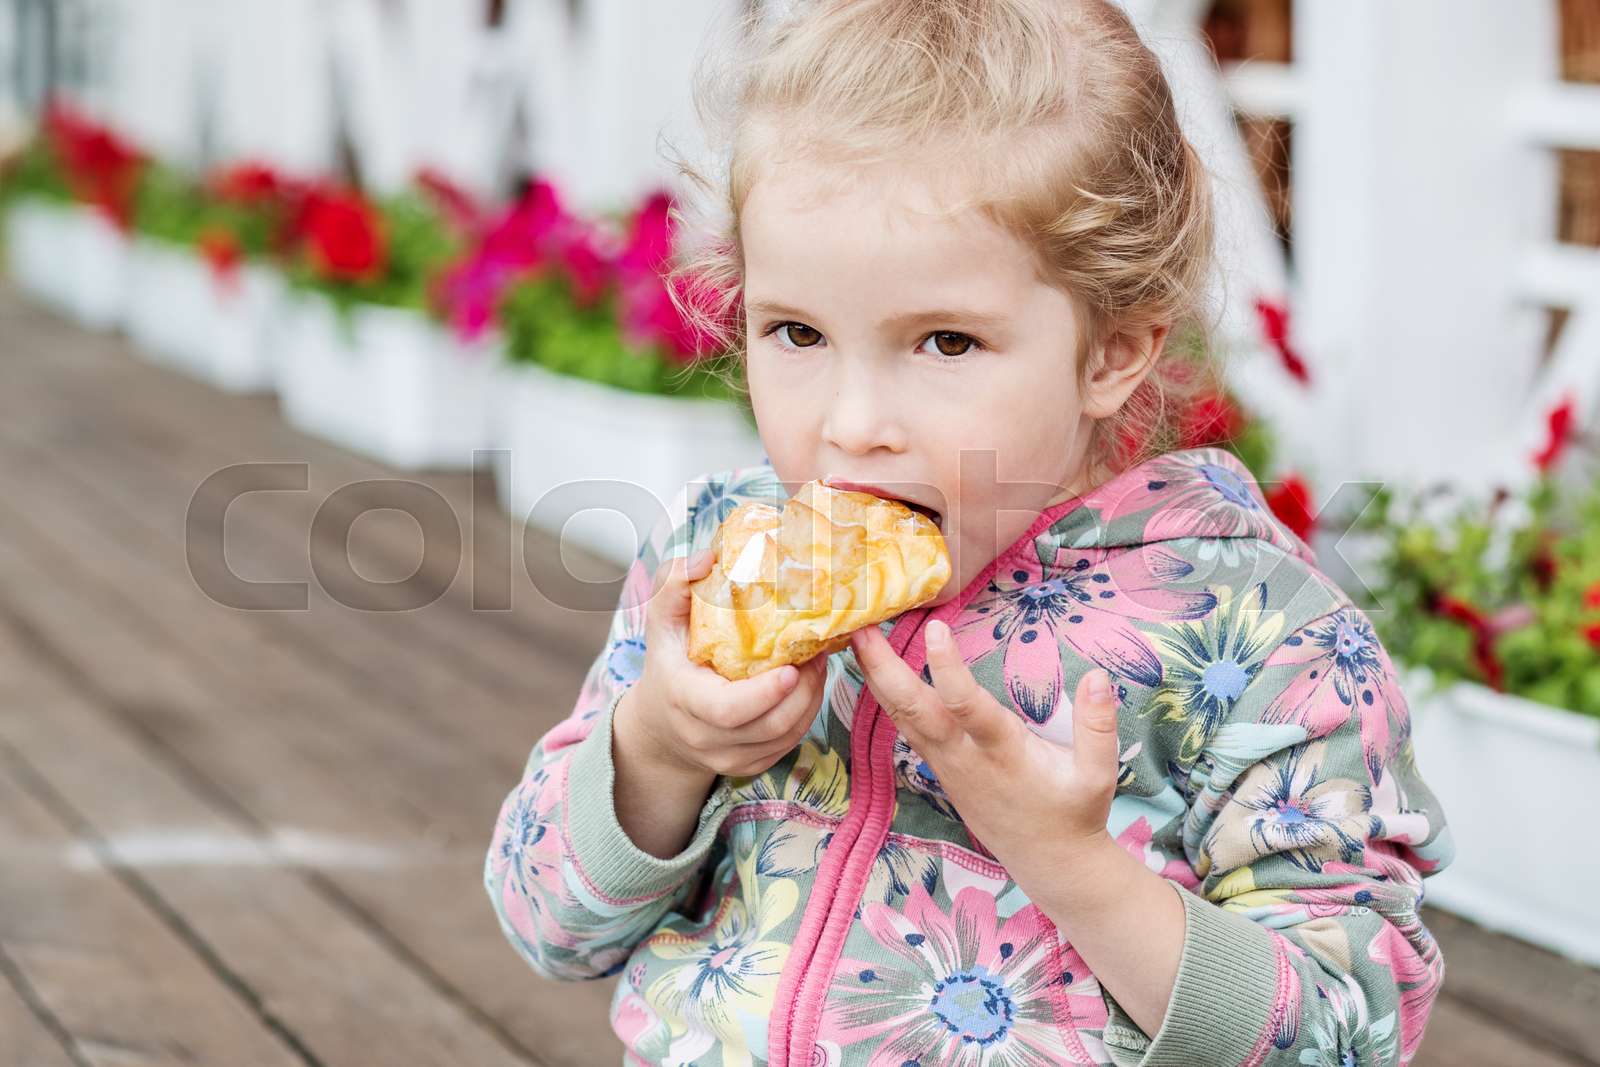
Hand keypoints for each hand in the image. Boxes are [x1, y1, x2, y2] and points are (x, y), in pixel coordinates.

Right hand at [615, 549, 829, 782]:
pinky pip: (788, 745)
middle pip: (769, 725)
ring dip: (811, 699)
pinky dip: (806, 714)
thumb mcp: (662, 620)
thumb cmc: (667, 661)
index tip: (792, 666)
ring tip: (818, 662)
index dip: (765, 694)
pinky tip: (807, 685)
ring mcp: (727, 758)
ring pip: (786, 736)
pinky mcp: (747, 766)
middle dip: (804, 689)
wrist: (659, 725)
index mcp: (683, 700)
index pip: (728, 710)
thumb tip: (708, 558)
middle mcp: (704, 737)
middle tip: (818, 652)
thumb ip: (675, 583)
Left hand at [850, 619, 1121, 877]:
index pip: (968, 708)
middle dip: (885, 670)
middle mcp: (964, 757)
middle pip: (915, 712)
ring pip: (902, 718)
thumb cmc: (1073, 813)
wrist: (1047, 861)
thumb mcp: (1099, 775)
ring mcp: (945, 763)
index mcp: (1002, 753)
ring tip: (856, 636)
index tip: (935, 628)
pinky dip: (886, 696)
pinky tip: (872, 669)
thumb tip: (1098, 676)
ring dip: (876, 678)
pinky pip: (906, 727)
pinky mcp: (939, 766)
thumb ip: (1098, 727)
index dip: (949, 670)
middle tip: (861, 628)